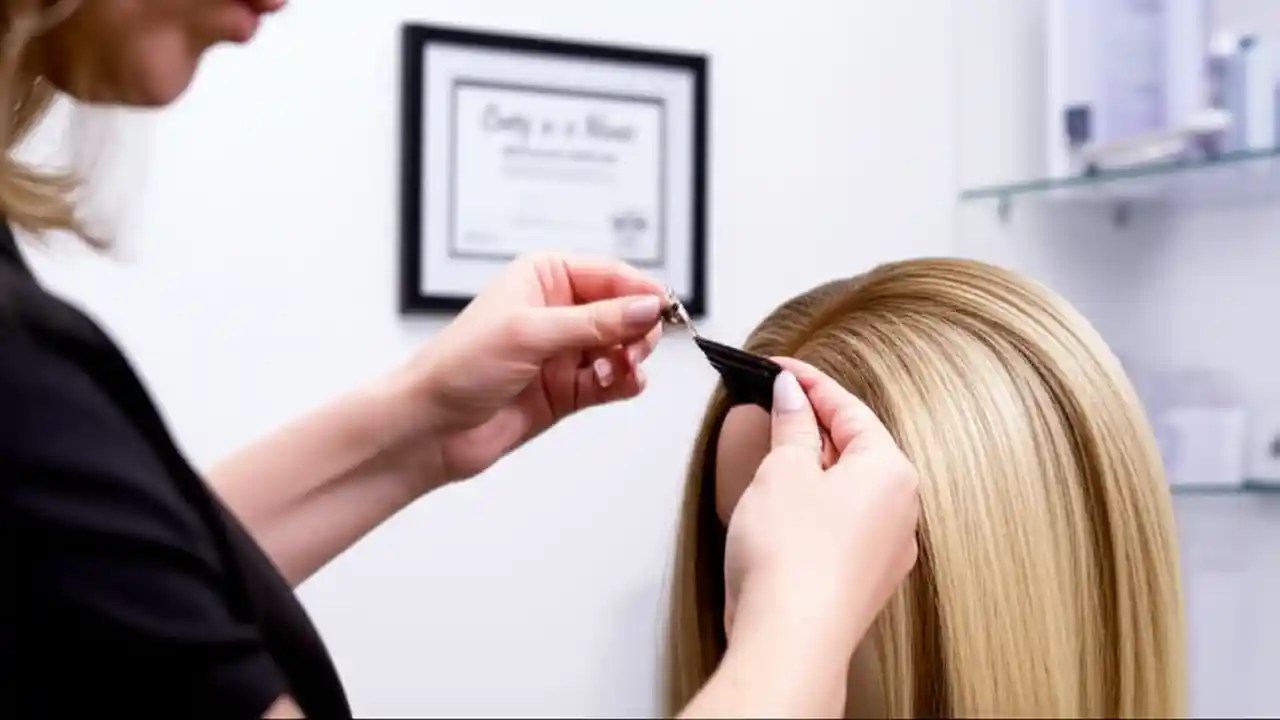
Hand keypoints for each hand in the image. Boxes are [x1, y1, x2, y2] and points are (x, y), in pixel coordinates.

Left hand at [406, 253, 666, 483]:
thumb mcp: (529, 332)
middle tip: (636, 347)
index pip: (610, 274)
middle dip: (638, 328)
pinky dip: (625, 383)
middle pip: (624, 311)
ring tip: (618, 370)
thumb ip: (595, 322)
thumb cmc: (458, 367)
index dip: (641, 291)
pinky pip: (614, 380)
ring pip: (624, 347)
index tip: (666, 310)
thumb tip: (647, 308)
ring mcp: (565, 352)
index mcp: (544, 276)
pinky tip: (618, 385)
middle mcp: (558, 310)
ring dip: (631, 358)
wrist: (430, 428)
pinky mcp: (568, 390)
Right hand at [721, 359, 920, 658]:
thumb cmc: (791, 558)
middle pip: (856, 446)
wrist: (790, 640)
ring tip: (774, 454)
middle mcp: (902, 509)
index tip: (778, 369)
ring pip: (850, 487)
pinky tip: (786, 507)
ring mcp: (888, 549)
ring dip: (814, 465)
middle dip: (812, 424)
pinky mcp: (864, 579)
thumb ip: (791, 426)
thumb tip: (792, 395)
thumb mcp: (783, 472)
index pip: (849, 408)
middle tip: (772, 404)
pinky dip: (817, 504)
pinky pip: (844, 523)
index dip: (808, 382)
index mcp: (891, 471)